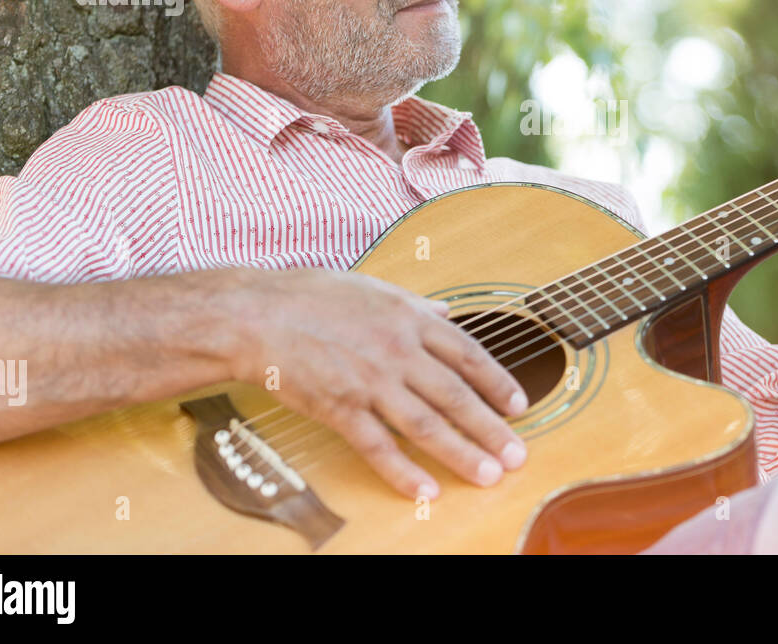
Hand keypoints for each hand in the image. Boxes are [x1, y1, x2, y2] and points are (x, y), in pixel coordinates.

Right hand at [228, 268, 528, 499]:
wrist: (258, 315)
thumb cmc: (313, 297)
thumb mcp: (374, 287)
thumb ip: (415, 305)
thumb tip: (446, 313)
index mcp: (409, 318)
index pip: (467, 354)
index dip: (497, 382)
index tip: (519, 405)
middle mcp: (397, 351)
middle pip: (455, 395)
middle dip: (491, 428)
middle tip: (518, 454)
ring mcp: (370, 381)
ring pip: (426, 424)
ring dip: (462, 453)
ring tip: (489, 475)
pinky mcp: (340, 407)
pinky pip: (378, 445)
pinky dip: (404, 471)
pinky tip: (426, 489)